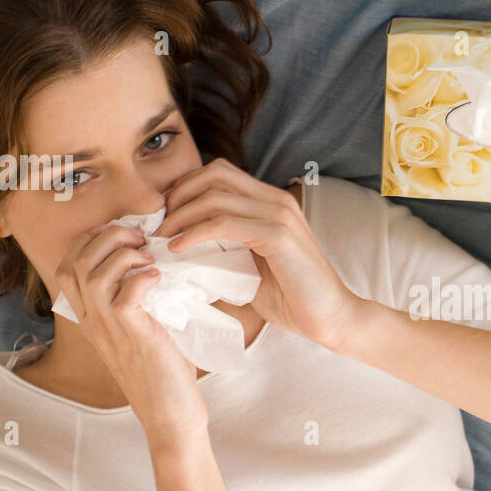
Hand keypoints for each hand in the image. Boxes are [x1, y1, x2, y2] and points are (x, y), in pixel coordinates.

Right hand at [54, 223, 207, 443]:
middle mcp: (93, 322)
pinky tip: (159, 278)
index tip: (121, 236)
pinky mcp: (134, 336)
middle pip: (76, 262)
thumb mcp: (141, 331)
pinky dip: (143, 277)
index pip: (67, 267)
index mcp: (90, 319)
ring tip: (149, 257)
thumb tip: (154, 269)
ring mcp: (109, 330)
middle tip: (140, 238)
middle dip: (107, 237)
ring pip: (94, 275)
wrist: (170, 416)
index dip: (89, 241)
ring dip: (123, 254)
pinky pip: (125, 294)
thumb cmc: (162, 373)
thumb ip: (137, 303)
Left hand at [154, 158, 366, 350]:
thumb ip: (226, 251)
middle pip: (215, 173)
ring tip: (163, 237)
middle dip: (179, 193)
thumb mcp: (252, 267)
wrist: (331, 318)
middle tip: (159, 223)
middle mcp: (276, 200)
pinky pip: (224, 223)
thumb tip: (184, 253)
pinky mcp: (277, 235)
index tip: (166, 215)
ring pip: (215, 195)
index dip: (187, 187)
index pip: (221, 173)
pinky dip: (194, 233)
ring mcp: (279, 215)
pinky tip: (178, 248)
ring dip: (181, 214)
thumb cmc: (294, 298)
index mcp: (272, 203)